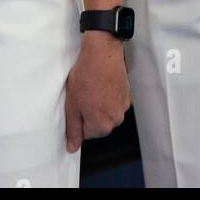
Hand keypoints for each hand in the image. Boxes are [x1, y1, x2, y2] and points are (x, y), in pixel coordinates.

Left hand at [64, 32, 129, 152]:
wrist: (102, 52)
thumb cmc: (86, 76)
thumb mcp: (72, 106)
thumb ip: (73, 130)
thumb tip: (72, 147)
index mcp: (102, 125)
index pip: (86, 134)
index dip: (78, 119)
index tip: (76, 106)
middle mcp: (116, 119)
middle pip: (98, 125)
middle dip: (89, 113)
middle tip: (82, 96)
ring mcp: (123, 106)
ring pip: (106, 113)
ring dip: (98, 104)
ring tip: (91, 88)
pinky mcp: (127, 94)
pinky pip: (114, 102)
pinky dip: (107, 96)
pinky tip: (100, 83)